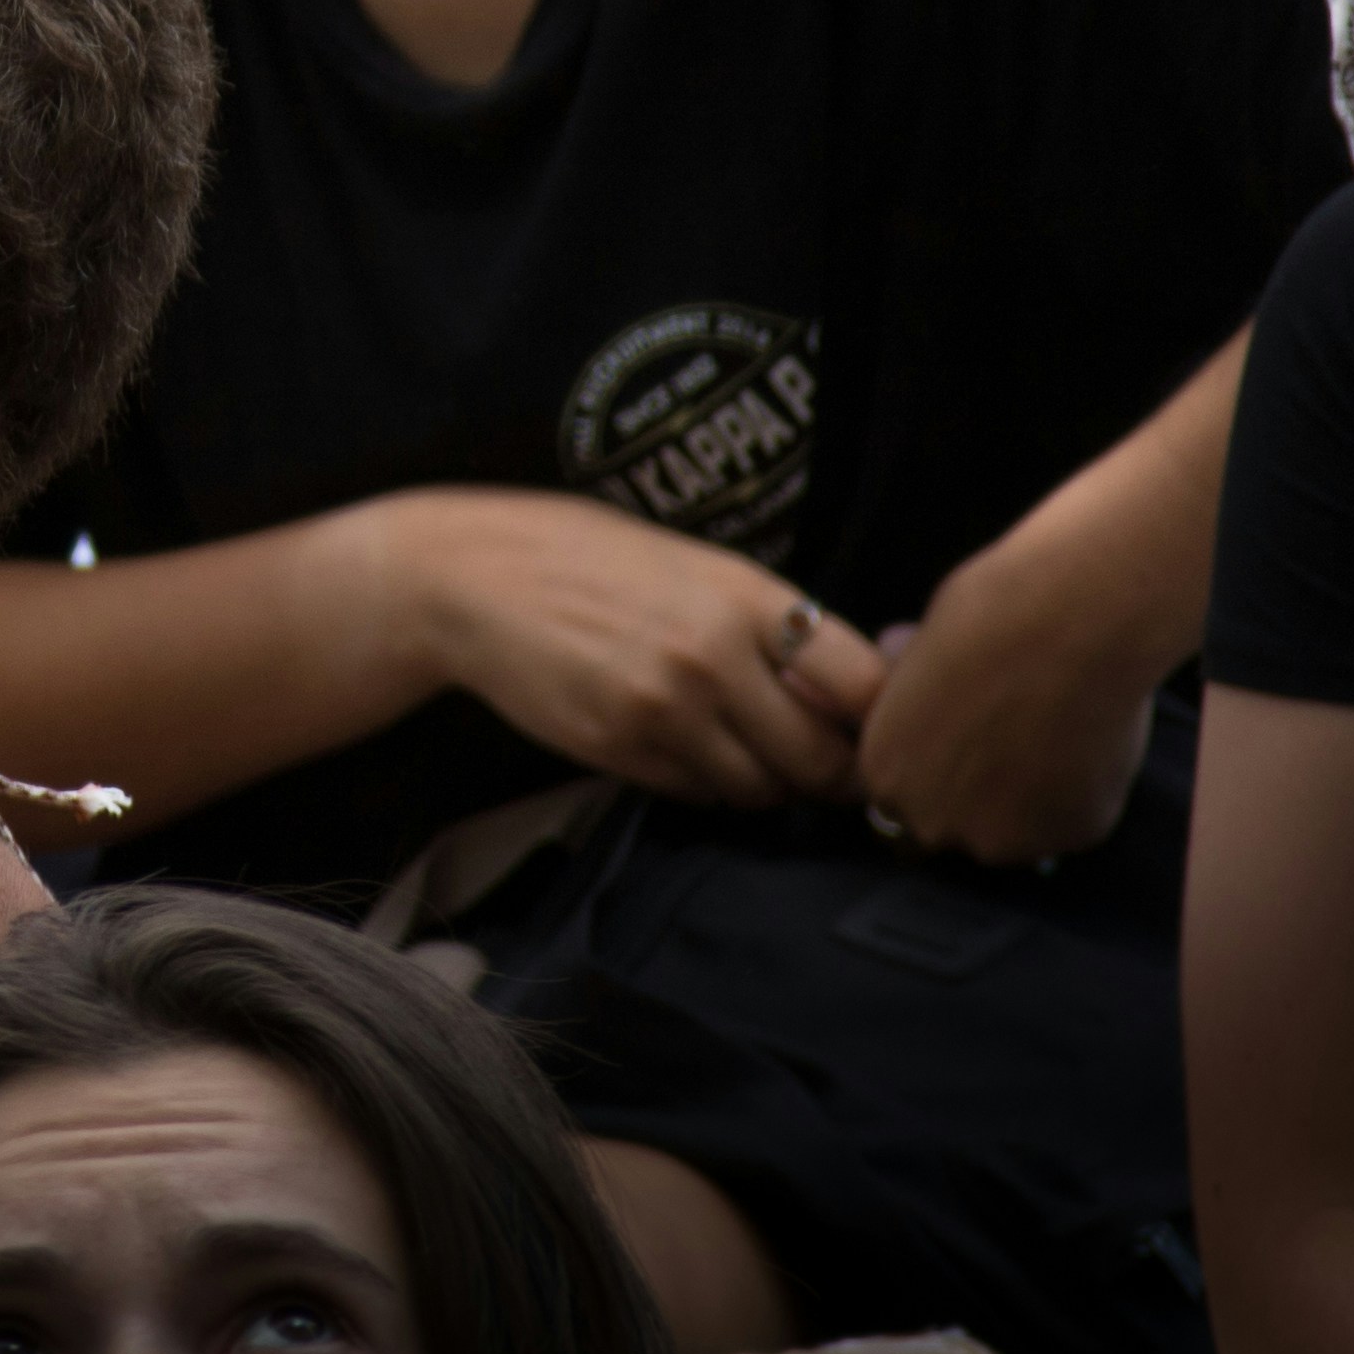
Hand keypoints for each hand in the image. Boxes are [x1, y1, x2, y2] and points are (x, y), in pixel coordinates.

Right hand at [369, 487, 883, 810]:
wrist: (475, 578)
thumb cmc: (591, 559)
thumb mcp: (697, 568)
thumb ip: (771, 625)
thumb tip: (850, 694)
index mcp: (748, 597)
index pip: (863, 685)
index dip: (879, 720)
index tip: (874, 729)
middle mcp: (716, 656)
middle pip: (822, 759)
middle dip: (830, 773)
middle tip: (822, 765)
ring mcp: (667, 710)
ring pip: (761, 789)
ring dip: (765, 782)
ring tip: (740, 745)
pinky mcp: (622, 750)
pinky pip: (699, 794)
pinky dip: (706, 782)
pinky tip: (682, 744)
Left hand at [851, 563, 1159, 865]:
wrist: (1076, 618)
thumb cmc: (992, 611)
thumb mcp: (924, 648)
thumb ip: (916, 692)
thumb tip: (904, 670)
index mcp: (882, 773)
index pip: (901, 794)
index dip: (936, 766)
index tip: (966, 736)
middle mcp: (932, 820)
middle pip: (953, 824)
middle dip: (977, 792)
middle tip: (1014, 736)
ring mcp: (1004, 839)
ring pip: (1015, 831)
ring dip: (1029, 799)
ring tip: (1056, 731)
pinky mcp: (1070, 837)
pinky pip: (1071, 821)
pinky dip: (1081, 792)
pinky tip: (1090, 738)